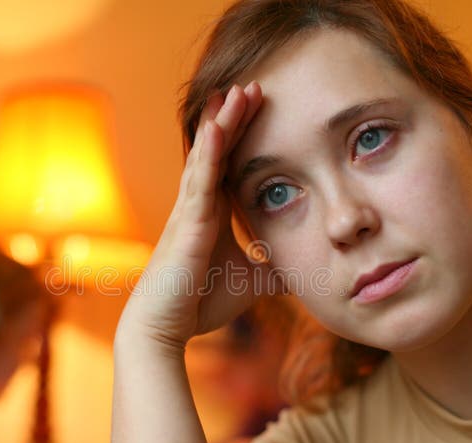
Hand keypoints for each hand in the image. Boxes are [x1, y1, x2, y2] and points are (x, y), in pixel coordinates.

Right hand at [117, 81, 268, 351]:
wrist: (166, 328)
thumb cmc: (200, 303)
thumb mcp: (253, 283)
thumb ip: (274, 270)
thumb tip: (304, 268)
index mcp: (212, 214)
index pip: (231, 164)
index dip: (244, 136)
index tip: (260, 108)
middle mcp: (199, 205)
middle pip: (219, 151)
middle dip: (235, 118)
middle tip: (253, 85)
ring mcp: (190, 211)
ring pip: (207, 157)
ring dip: (223, 123)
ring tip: (237, 91)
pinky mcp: (187, 224)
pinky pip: (200, 181)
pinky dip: (210, 153)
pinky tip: (218, 126)